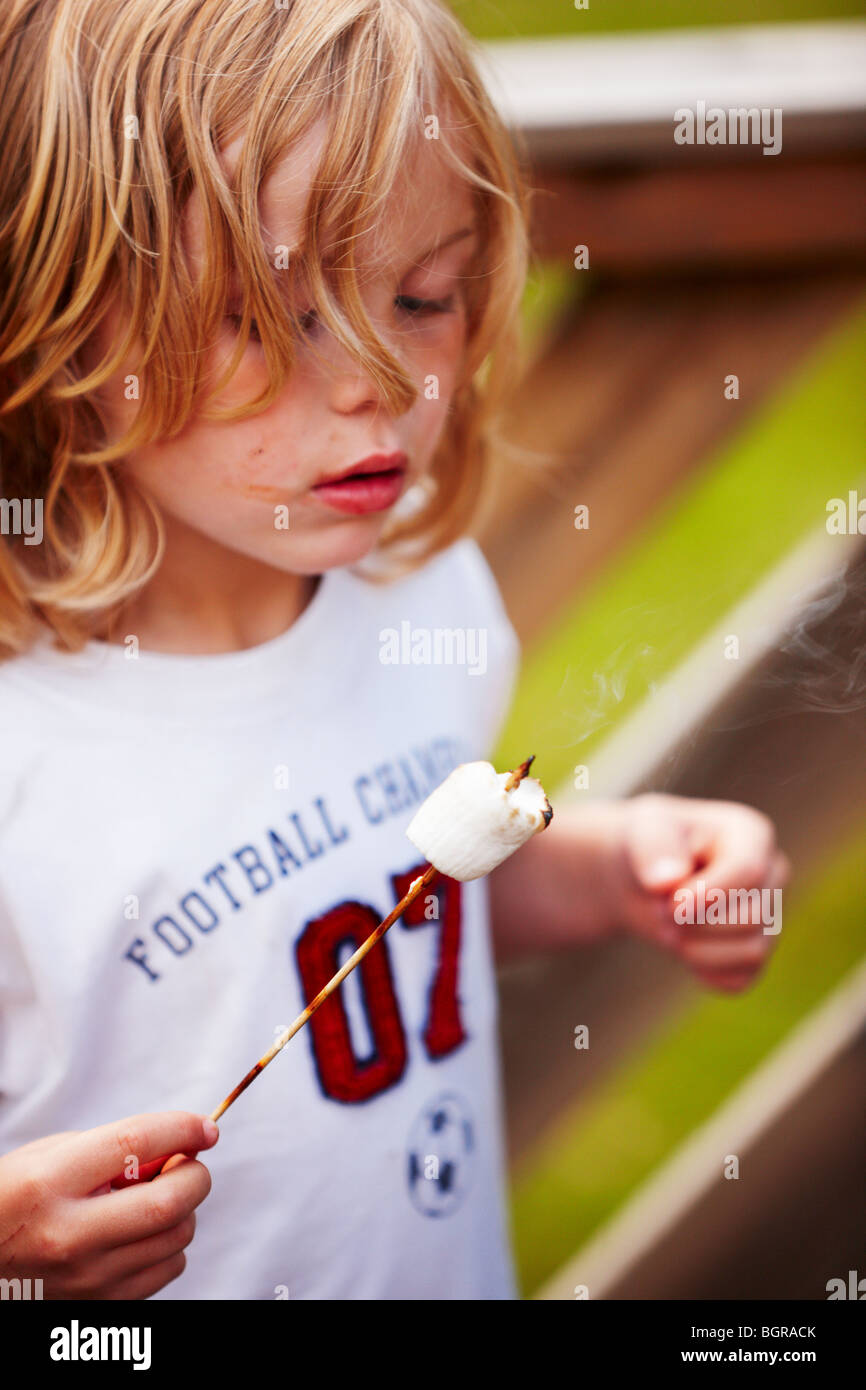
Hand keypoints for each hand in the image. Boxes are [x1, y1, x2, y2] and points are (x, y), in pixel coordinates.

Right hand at [0, 1111, 217, 1298]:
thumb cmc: (17, 1195)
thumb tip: (181, 1146)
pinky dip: (169, 1244)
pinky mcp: (99, 1305)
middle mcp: (69, 1234)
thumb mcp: (52, 1155)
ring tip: (154, 1198)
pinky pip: (166, 1270)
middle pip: (167, 1203)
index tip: (205, 1127)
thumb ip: (116, 1147)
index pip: (134, 1144)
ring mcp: (86, 1277)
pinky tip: (142, 1232)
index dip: (182, 1129)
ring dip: (182, 1210)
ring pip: (176, 1239)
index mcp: (51, 1183)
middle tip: (188, 1163)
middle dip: (194, 1175)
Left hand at [613, 793, 789, 991]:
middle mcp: (772, 873)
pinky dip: (705, 972)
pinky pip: (741, 978)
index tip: (670, 905)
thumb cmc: (649, 845)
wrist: (640, 877)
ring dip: (698, 950)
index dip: (708, 896)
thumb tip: (668, 881)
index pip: (749, 872)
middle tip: (661, 912)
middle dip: (697, 924)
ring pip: (754, 952)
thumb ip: (654, 850)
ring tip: (669, 930)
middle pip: (753, 917)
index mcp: (752, 834)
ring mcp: (770, 915)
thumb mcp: (643, 831)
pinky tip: (685, 949)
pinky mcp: (755, 950)